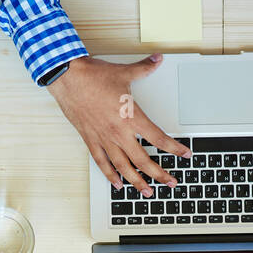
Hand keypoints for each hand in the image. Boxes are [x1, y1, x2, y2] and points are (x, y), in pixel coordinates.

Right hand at [47, 55, 191, 195]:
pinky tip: (117, 184)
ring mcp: (104, 138)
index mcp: (131, 117)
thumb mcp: (124, 72)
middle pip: (143, 160)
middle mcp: (119, 132)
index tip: (184, 155)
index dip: (174, 149)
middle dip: (159, 174)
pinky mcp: (91, 140)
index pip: (158, 138)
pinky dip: (110, 175)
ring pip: (124, 166)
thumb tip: (157, 60)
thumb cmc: (93, 77)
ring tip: (147, 192)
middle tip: (171, 183)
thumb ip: (144, 68)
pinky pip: (102, 162)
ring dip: (137, 181)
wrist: (68, 79)